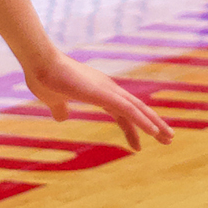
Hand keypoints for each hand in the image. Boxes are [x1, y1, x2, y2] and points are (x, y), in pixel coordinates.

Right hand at [24, 51, 174, 150]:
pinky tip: (153, 132)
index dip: (133, 127)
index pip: (123, 112)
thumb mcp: (54, 100)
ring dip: (154, 124)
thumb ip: (60, 108)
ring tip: (168, 138)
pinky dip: (142, 120)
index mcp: (99, 91)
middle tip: (169, 138)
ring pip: (137, 109)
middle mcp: (109, 89)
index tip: (139, 145)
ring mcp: (107, 90)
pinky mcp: (103, 93)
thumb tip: (62, 117)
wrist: (38, 63)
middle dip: (154, 124)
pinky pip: (128, 109)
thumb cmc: (44, 78)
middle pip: (137, 109)